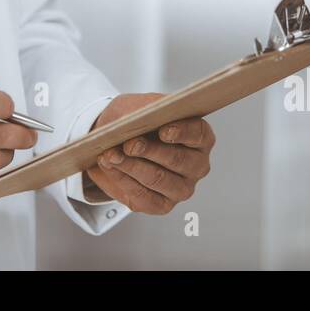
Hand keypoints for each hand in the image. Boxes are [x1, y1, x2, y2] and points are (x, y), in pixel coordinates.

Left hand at [81, 93, 214, 213]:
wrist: (118, 140)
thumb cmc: (136, 120)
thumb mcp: (140, 106)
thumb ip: (142, 111)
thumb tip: (135, 120)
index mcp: (200, 137)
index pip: (198, 134)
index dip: (182, 132)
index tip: (163, 130)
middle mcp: (196, 165)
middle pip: (177, 159)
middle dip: (149, 151)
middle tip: (128, 144)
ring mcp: (181, 188)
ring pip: (157, 179)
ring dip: (131, 166)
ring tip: (111, 155)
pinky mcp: (161, 204)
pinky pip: (142, 196)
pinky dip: (122, 179)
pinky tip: (110, 167)